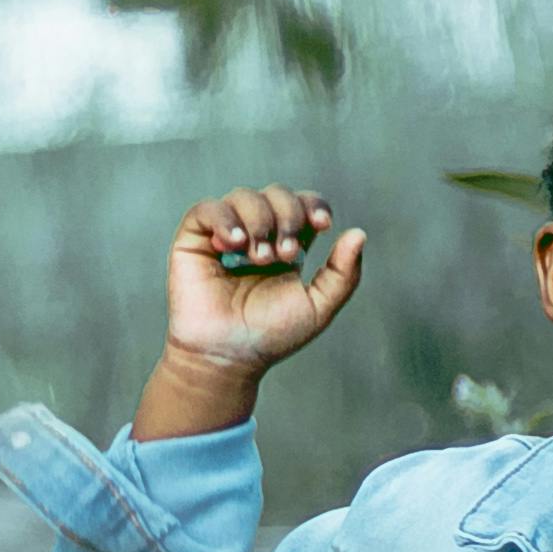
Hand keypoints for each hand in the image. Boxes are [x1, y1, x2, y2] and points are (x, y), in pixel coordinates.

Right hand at [133, 183, 368, 429]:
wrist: (229, 357)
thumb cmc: (271, 336)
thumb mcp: (318, 307)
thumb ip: (343, 274)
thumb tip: (358, 233)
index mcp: (288, 243)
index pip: (304, 203)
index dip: (314, 204)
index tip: (322, 225)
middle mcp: (257, 233)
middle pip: (277, 194)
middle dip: (288, 216)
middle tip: (284, 254)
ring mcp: (225, 234)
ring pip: (244, 196)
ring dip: (259, 221)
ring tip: (259, 258)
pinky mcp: (194, 240)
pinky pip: (207, 209)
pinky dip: (224, 219)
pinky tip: (234, 244)